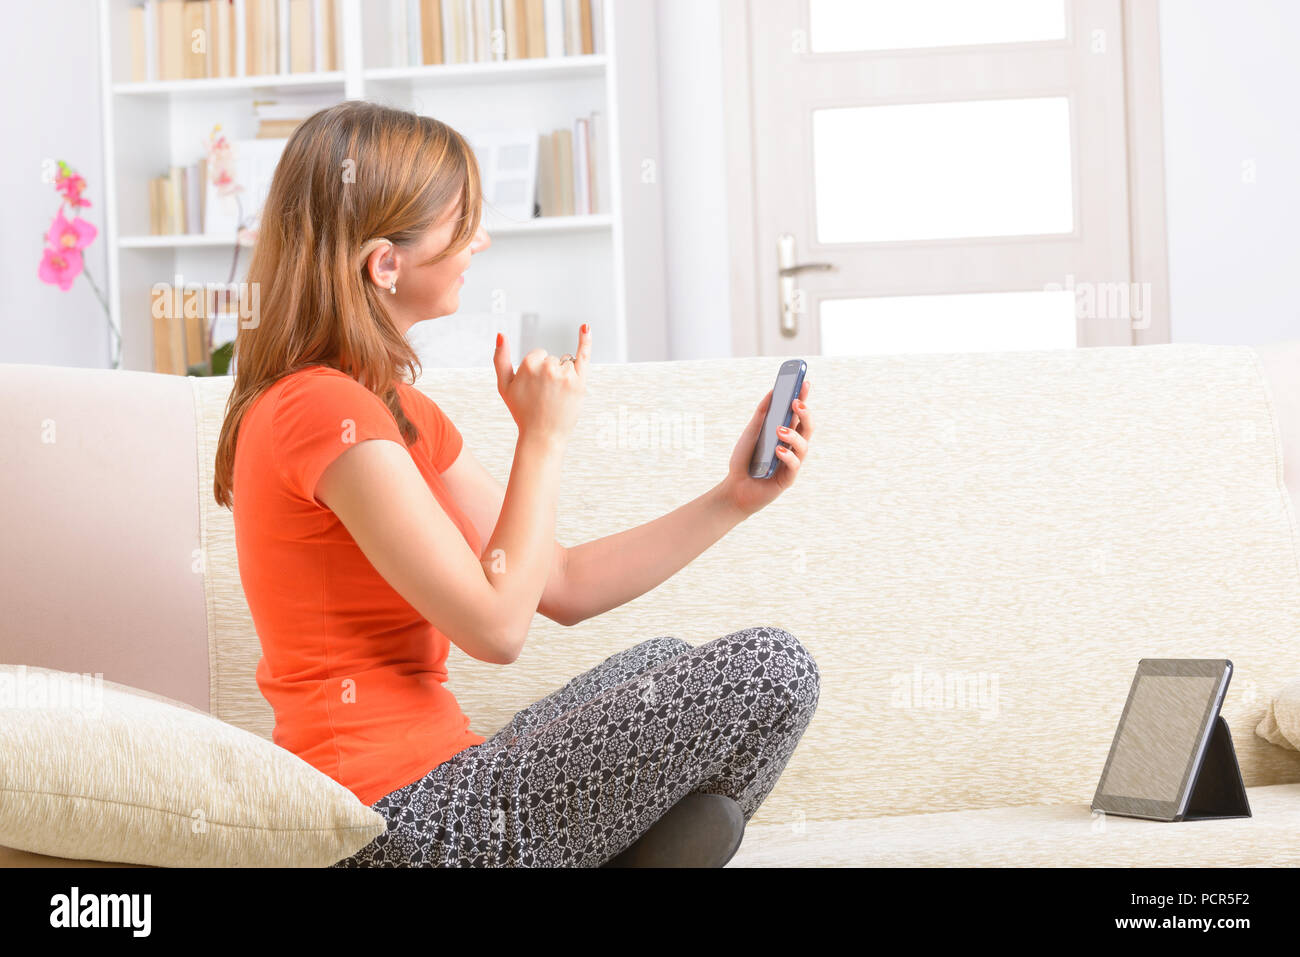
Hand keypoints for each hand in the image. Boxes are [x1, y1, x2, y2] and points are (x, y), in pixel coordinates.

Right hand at [493, 324, 590, 441]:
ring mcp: (565, 374)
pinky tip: (585, 327)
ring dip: (564, 375)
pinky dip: (585, 340)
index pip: (538, 355)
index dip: (536, 371)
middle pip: (553, 359)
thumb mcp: (504, 386)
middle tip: (545, 395)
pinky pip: (584, 355)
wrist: (542, 435)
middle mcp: (548, 367)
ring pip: (567, 363)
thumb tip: (500, 335)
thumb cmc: (523, 412)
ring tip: (557, 396)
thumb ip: (500, 359)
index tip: (534, 387)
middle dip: (550, 373)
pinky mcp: (580, 382)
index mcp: (529, 364)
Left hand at [720, 378, 812, 518]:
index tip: (805, 382)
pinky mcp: (788, 478)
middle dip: (805, 414)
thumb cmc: (744, 460)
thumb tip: (773, 391)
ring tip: (779, 430)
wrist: (734, 487)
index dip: (804, 397)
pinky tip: (777, 450)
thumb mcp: (751, 433)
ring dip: (793, 435)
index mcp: (785, 433)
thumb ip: (762, 414)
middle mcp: (792, 446)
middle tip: (796, 403)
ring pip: (804, 446)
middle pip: (807, 427)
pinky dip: (787, 456)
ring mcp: (792, 462)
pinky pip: (794, 465)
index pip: (798, 413)